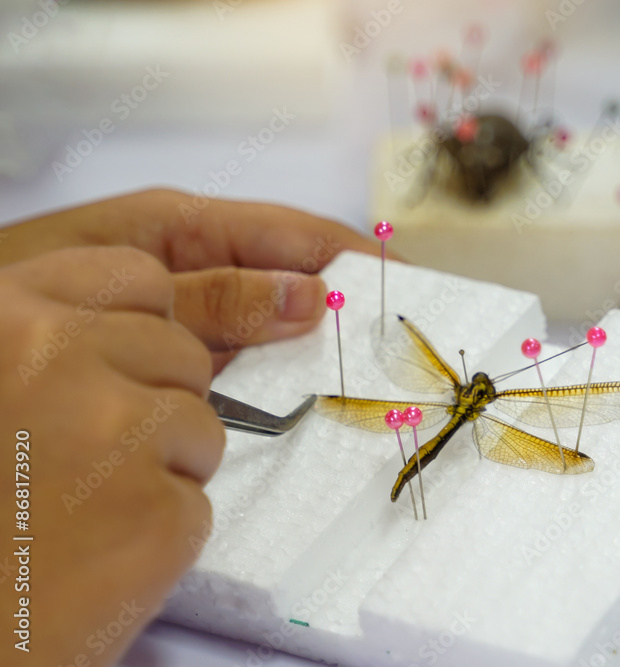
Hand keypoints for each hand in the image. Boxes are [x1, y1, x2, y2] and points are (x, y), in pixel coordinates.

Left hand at [0, 188, 384, 371]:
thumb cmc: (18, 292)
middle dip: (354, 315)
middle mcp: (203, 276)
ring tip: (378, 387)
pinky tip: (310, 419)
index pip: (300, 236)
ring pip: (278, 339)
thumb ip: (214, 291)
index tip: (412, 290)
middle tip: (407, 352)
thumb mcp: (122, 278)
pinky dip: (282, 395)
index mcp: (189, 229)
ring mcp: (196, 328)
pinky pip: (247, 379)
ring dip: (323, 361)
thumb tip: (312, 297)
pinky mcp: (185, 374)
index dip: (360, 261)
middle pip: (301, 289)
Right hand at [0, 246, 222, 665]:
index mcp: (1, 315)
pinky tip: (95, 557)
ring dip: (160, 468)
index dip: (140, 325)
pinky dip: (160, 530)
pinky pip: (199, 499)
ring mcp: (113, 431)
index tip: (117, 365)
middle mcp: (55, 356)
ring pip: (202, 423)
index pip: (134, 276)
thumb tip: (173, 313)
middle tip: (84, 460)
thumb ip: (50, 342)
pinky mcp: (157, 510)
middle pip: (182, 352)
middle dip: (156, 400)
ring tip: (79, 514)